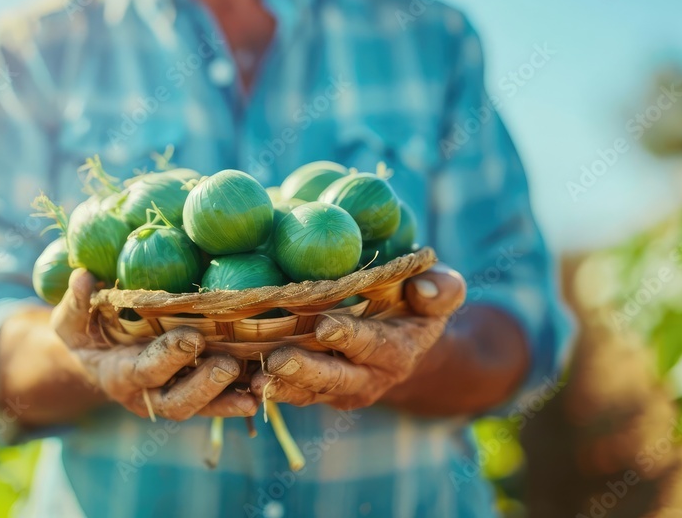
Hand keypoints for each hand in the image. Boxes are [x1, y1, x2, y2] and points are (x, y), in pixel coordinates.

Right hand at [53, 269, 258, 420]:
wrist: (98, 358)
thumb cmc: (85, 332)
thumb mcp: (71, 319)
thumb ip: (77, 302)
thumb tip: (83, 277)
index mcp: (117, 375)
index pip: (143, 371)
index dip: (167, 358)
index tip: (191, 337)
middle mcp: (146, 395)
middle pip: (177, 401)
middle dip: (203, 386)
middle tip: (229, 364)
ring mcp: (171, 398)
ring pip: (202, 408)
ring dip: (228, 400)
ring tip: (257, 389)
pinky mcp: (194, 396)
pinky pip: (218, 404)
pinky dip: (239, 401)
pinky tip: (263, 391)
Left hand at [249, 264, 465, 410]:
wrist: (406, 343)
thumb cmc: (419, 305)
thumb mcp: (442, 292)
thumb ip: (443, 289)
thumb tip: (424, 288)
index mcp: (397, 350)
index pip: (373, 345)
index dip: (350, 337)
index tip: (325, 326)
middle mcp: (367, 377)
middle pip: (334, 378)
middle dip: (305, 371)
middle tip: (277, 360)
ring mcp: (339, 389)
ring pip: (307, 392)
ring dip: (279, 387)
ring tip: (253, 378)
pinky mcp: (315, 392)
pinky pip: (290, 393)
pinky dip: (266, 388)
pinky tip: (239, 378)